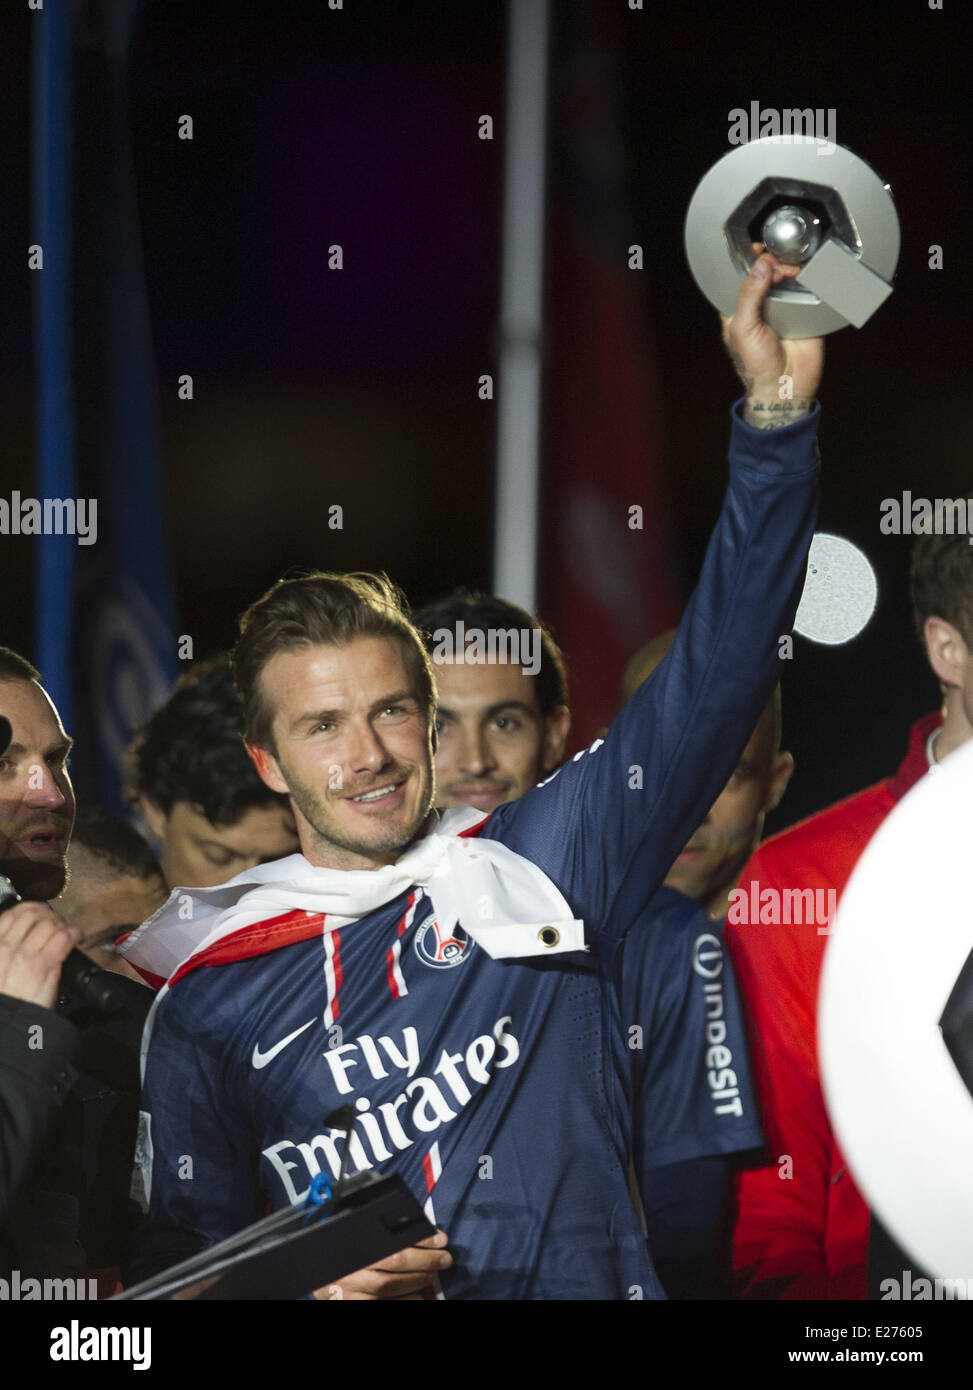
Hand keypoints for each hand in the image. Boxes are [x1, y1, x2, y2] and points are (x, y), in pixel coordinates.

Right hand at [0, 901, 76, 1009]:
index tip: (40, 911)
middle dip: (49, 913)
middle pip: (32, 915)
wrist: (9, 1027)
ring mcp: (24, 956)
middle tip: (58, 921)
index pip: (11, 914)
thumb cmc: (6, 1002)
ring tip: (67, 930)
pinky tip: (77, 937)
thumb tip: (19, 940)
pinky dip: (74, 933)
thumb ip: (4, 954)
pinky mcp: (44, 966)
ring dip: (62, 923)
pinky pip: (63, 937)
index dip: (30, 908)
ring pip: (49, 923)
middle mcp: (5, 948)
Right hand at [313, 1229, 451, 1300]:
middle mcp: (351, 1265)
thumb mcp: (354, 1230)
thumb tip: (416, 1221)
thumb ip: (377, 1227)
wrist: (309, 1271)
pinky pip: (382, 1305)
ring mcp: (350, 1289)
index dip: (421, 1238)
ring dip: (418, 1280)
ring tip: (431, 1275)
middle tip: (445, 1259)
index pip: (394, 1238)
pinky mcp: (351, 1304)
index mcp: (354, 1240)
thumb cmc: (337, 1246)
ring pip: (391, 1286)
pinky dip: (404, 1301)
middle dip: (426, 1260)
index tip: (440, 1238)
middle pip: (396, 1261)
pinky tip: (417, 1297)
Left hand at [721, 250, 824, 427]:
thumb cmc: (756, 365)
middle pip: (766, 273)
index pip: (741, 278)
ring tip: (793, 271)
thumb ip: (749, 296)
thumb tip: (760, 266)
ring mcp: (784, 308)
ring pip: (788, 279)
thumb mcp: (744, 328)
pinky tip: (808, 275)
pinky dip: (810, 280)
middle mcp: (761, 306)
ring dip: (791, 269)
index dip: (748, 262)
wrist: (786, 387)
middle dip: (772, 262)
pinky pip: (808, 291)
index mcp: (739, 310)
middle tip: (777, 265)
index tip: (757, 250)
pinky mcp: (805, 313)